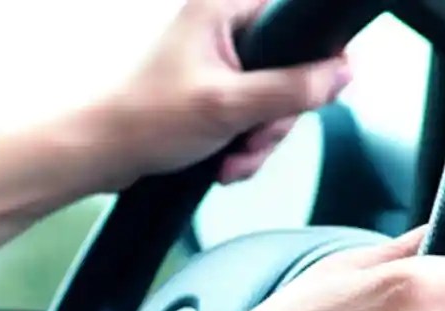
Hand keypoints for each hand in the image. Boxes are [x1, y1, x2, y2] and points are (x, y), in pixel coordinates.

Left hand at [95, 0, 351, 186]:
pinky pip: (255, 116)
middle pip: (291, 67)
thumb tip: (341, 74)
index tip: (317, 85)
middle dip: (277, 116)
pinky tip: (227, 161)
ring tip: (234, 157)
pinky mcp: (216, 91)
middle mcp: (221, 29)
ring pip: (275, 98)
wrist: (103, 153)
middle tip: (254, 137)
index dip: (314, 52)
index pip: (292, 14)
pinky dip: (246, 145)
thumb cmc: (145, 119)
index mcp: (220, 10)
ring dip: (261, 138)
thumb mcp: (230, 106)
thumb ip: (293, 89)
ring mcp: (219, 63)